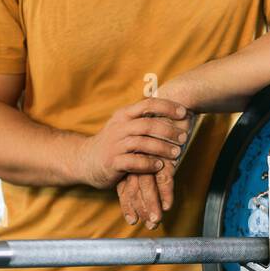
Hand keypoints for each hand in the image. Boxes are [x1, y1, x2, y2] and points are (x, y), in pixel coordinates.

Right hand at [76, 96, 191, 190]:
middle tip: (184, 137)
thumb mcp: (124, 126)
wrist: (84, 160)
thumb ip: (143, 119)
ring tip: (176, 153)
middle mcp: (119, 127)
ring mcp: (114, 145)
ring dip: (162, 148)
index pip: (148, 104)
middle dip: (168, 130)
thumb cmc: (113, 143)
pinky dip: (148, 164)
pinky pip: (133, 162)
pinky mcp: (112, 162)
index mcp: (124, 115)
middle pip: (147, 124)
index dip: (168, 107)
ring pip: (141, 143)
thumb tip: (172, 110)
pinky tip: (159, 166)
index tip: (185, 113)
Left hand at [116, 110, 200, 226]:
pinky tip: (168, 207)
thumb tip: (152, 166)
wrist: (177, 96)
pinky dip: (166, 192)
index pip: (128, 181)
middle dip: (138, 207)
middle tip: (139, 225)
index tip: (131, 218)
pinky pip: (165, 176)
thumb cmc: (168, 116)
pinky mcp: (165, 152)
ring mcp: (150, 154)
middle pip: (134, 186)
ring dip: (152, 205)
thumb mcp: (156, 135)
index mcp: (133, 151)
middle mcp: (138, 153)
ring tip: (155, 223)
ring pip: (148, 185)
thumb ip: (151, 150)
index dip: (129, 201)